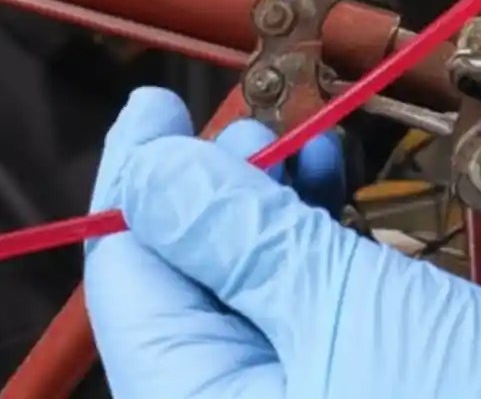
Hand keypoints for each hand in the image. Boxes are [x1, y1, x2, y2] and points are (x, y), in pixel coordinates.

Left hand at [84, 87, 480, 398]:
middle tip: (270, 125)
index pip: (129, 276)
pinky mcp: (348, 388)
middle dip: (222, 189)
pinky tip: (352, 216)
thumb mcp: (343, 307)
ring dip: (277, 211)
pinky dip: (323, 253)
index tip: (157, 108)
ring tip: (316, 153)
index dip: (141, 180)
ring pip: (251, 288)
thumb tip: (154, 166)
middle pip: (189, 279)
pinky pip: (306, 313)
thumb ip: (240, 235)